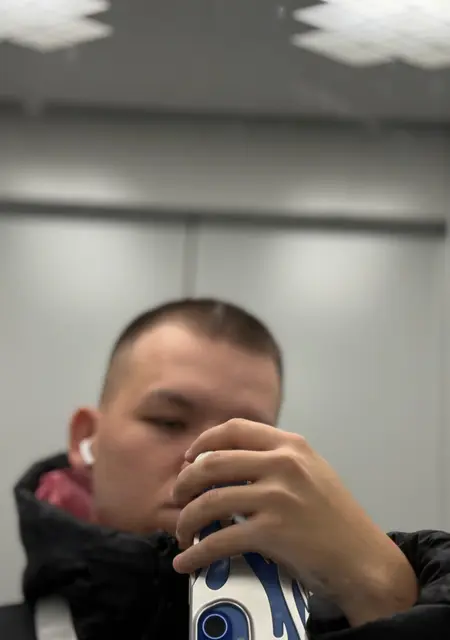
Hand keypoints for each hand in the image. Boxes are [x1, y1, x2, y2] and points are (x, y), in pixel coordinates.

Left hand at [172, 419, 417, 626]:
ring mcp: (278, 496)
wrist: (364, 560)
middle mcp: (283, 464)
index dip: (203, 442)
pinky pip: (219, 540)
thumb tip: (226, 464)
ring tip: (182, 534)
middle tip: (177, 499)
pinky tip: (187, 562)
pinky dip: (196, 554)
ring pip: (210, 500)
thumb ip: (276, 461)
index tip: (188, 459)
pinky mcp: (273, 531)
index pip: (234, 429)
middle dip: (185, 482)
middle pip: (213, 462)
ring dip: (186, 520)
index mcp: (291, 445)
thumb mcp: (311, 473)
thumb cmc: (336, 519)